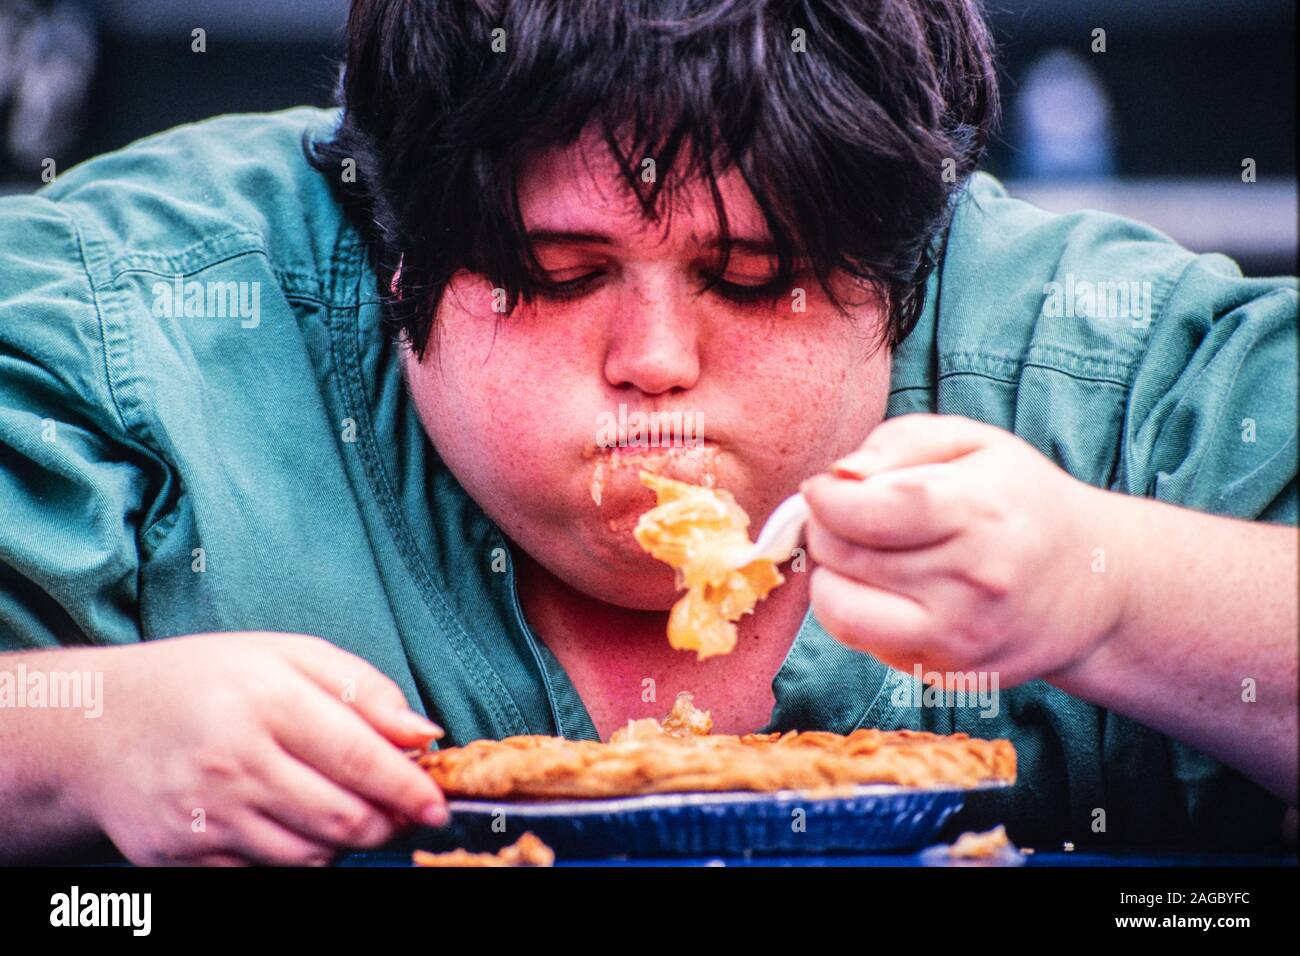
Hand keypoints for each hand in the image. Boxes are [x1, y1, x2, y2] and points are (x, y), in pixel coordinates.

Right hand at [65, 632, 447, 865]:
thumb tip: (423, 735)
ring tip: (349, 811)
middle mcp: (233, 760)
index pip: (361, 757)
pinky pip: (267, 874)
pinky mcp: (182, 857)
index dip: (409, 788)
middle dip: (388, 823)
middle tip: (405, 813)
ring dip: (347, 842)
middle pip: (342, 818)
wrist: (100, 725)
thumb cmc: (207, 682)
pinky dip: (299, 858)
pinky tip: (296, 824)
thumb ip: (364, 690)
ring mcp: (205, 815)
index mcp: (266, 699)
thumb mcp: (288, 657)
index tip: (437, 803)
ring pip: (311, 855)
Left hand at [801, 414, 1128, 686]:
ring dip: (828, 578)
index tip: (821, 489)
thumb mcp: (975, 443)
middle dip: (822, 531)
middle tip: (838, 517)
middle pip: (846, 558)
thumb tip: (840, 475)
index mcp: (979, 512)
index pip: (867, 513)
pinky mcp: (950, 673)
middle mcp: (972, 582)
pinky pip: (865, 644)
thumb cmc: (1021, 500)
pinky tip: (886, 589)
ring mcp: (961, 636)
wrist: (1095, 583)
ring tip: (850, 555)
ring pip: (842, 612)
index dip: (825, 500)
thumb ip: (900, 441)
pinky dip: (857, 612)